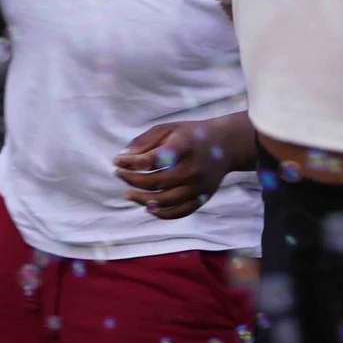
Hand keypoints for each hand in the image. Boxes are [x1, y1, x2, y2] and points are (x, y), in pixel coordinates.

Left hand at [112, 117, 245, 219]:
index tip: (117, 160)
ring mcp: (199, 186)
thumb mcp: (167, 129)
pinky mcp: (203, 197)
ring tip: (129, 194)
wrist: (225, 145)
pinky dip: (162, 213)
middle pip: (157, 182)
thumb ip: (144, 142)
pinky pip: (180, 212)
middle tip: (119, 175)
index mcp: (184, 147)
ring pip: (166, 201)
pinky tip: (148, 207)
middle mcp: (193, 169)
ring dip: (143, 200)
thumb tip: (122, 158)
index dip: (131, 162)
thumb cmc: (190, 135)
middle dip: (133, 180)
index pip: (153, 159)